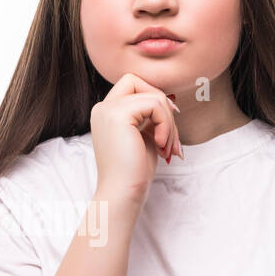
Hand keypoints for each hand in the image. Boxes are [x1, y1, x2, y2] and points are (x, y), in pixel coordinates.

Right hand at [90, 73, 181, 206]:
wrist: (123, 193)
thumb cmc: (135, 172)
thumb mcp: (145, 137)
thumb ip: (150, 117)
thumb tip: (171, 102)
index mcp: (107, 113)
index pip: (133, 86)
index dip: (154, 100)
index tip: (166, 128)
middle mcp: (103, 108)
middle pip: (139, 82)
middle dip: (162, 106)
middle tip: (169, 137)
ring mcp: (108, 110)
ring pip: (153, 95)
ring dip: (169, 122)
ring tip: (167, 147)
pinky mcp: (117, 115)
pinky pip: (155, 104)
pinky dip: (166, 124)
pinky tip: (161, 145)